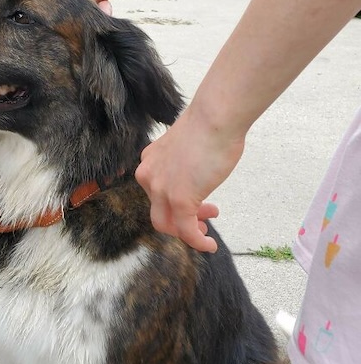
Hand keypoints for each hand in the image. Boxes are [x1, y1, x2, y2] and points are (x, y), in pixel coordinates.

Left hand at [135, 106, 244, 252]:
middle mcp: (148, 176)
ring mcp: (161, 189)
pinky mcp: (178, 200)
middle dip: (180, 220)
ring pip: (168, 224)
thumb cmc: (210, 126)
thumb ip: (183, 165)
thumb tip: (195, 178)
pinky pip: (186, 231)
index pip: (156, 193)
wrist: (215, 118)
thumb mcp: (186, 148)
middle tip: (202, 219)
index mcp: (150, 161)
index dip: (175, 203)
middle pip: (159, 211)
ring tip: (207, 230)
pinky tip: (209, 245)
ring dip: (189, 230)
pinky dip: (197, 242)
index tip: (197, 203)